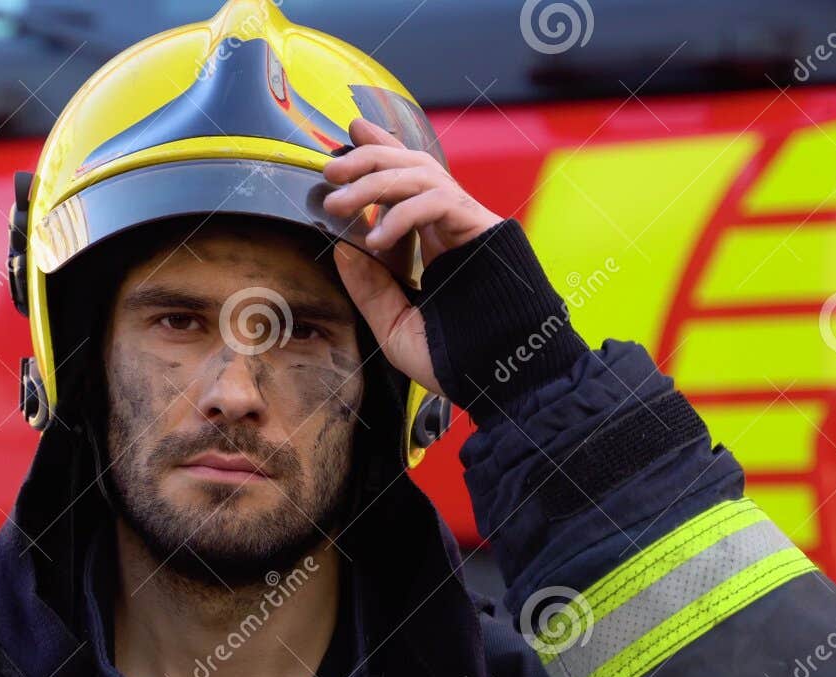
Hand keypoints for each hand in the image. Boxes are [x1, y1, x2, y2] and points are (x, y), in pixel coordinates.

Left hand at [321, 118, 504, 395]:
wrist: (507, 383)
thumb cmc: (456, 361)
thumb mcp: (394, 325)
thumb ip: (370, 287)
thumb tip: (341, 246)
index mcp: (434, 242)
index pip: (406, 182)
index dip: (380, 151)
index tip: (348, 135)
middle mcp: (452, 226)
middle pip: (411, 165)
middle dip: (367, 160)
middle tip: (329, 173)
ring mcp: (470, 225)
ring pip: (423, 174)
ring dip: (375, 180)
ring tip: (339, 204)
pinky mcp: (484, 231)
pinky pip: (441, 200)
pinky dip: (404, 211)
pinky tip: (377, 237)